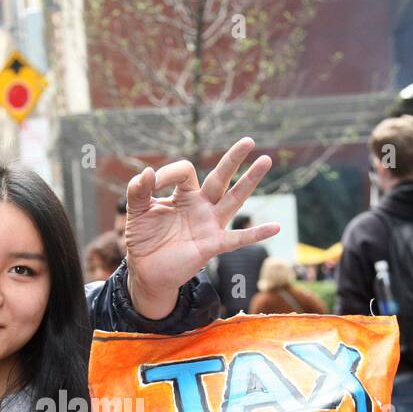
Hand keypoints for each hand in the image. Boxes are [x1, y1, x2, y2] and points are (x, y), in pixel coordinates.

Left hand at [123, 137, 279, 317]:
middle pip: (221, 177)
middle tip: (249, 141)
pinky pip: (238, 239)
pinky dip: (256, 234)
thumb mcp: (137, 211)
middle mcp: (201, 206)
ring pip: (234, 199)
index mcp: (183, 194)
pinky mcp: (212, 245)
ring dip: (250, 180)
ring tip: (266, 160)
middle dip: (234, 158)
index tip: (153, 182)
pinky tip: (275, 227)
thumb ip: (137, 190)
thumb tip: (147, 172)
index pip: (185, 171)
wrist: (146, 271)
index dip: (168, 172)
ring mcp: (209, 224)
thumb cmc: (144, 238)